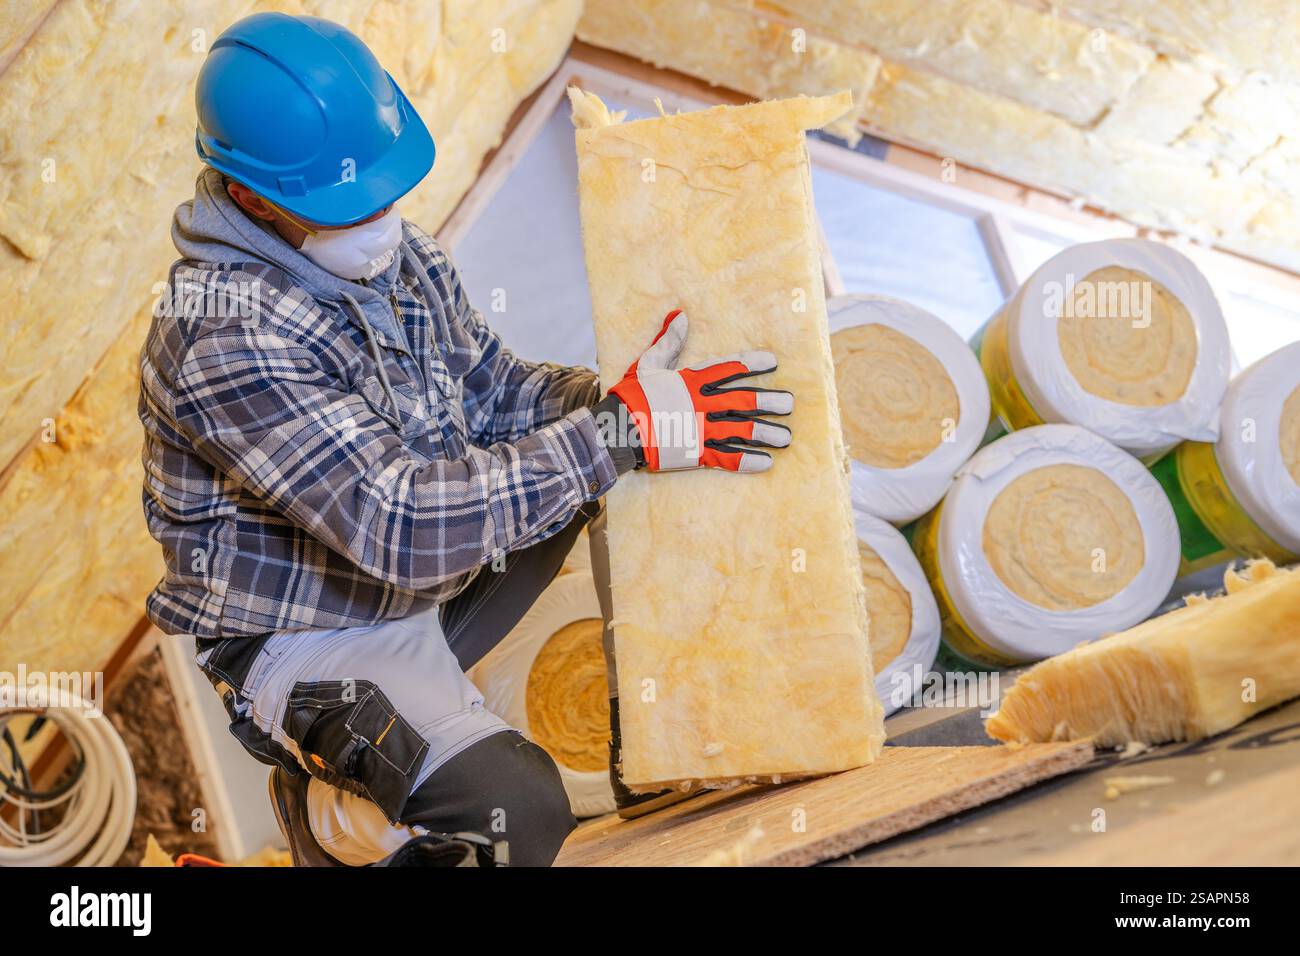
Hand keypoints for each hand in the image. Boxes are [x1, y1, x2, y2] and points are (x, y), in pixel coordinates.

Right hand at [607, 310, 791, 472]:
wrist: (617, 429)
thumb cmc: (632, 396)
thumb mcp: (648, 363)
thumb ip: (668, 341)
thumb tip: (680, 315)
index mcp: (691, 380)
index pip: (729, 368)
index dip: (752, 364)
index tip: (772, 362)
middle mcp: (702, 403)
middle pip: (743, 401)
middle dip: (768, 402)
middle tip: (789, 404)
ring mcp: (701, 429)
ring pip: (741, 430)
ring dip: (766, 433)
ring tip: (786, 437)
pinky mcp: (696, 452)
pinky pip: (727, 457)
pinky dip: (747, 460)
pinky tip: (767, 462)